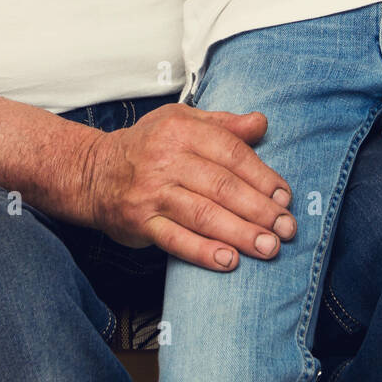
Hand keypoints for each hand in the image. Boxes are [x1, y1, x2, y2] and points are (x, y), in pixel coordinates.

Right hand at [82, 103, 297, 270]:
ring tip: (270, 248)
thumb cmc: (148, 145)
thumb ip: (224, 124)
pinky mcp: (140, 222)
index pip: (231, 153)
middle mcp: (167, 159)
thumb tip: (261, 123)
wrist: (94, 172)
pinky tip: (230, 261)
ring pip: (203, 214)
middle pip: (222, 186)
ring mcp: (153, 193)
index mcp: (182, 130)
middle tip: (287, 228)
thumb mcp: (182, 120)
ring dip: (241, 233)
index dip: (262, 176)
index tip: (285, 197)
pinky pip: (176, 240)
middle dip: (260, 210)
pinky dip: (204, 252)